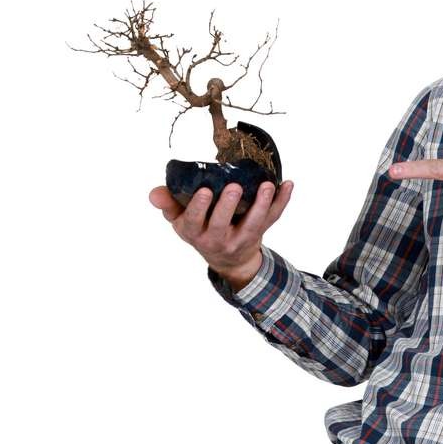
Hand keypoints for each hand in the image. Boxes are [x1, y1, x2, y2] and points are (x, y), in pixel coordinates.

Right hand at [149, 178, 294, 286]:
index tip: (204, 191)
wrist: (229, 259)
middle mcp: (217, 239)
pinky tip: (288, 184)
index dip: (198, 208)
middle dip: (228, 206)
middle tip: (234, 187)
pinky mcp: (259, 233)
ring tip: (267, 185)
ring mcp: (240, 238)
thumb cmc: (201, 229)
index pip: (193, 222)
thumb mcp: (181, 221)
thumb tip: (155, 193)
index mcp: (195, 233)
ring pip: (253, 224)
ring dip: (261, 204)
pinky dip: (282, 202)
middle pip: (222, 225)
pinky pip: (272, 218)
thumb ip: (168, 204)